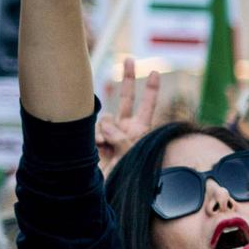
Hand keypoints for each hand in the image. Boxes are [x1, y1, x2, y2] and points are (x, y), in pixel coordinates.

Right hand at [97, 59, 160, 176]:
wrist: (111, 190)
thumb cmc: (129, 175)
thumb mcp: (131, 155)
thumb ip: (120, 137)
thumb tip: (104, 122)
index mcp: (141, 130)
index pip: (148, 106)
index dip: (150, 89)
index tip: (154, 71)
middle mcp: (126, 128)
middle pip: (127, 98)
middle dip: (128, 78)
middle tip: (129, 59)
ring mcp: (110, 132)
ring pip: (105, 118)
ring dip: (106, 132)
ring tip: (108, 148)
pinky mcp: (96, 139)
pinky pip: (94, 131)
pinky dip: (95, 139)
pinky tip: (98, 150)